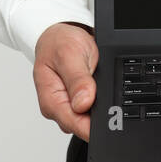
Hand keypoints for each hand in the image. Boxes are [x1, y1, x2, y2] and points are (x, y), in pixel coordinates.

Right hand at [33, 22, 97, 141]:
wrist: (59, 35)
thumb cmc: (58, 43)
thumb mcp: (69, 55)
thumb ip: (77, 80)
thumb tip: (83, 103)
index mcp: (51, 101)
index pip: (75, 125)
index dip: (94, 125)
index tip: (109, 116)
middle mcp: (58, 107)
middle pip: (83, 125)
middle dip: (98, 114)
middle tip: (105, 90)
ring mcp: (68, 106)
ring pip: (89, 119)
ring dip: (99, 106)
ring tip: (98, 83)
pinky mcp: (77, 102)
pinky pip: (92, 109)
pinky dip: (99, 100)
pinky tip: (98, 87)